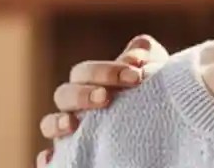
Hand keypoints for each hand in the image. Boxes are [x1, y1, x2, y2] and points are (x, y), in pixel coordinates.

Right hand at [34, 35, 168, 166]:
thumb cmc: (154, 91)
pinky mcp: (72, 155)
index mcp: (91, 82)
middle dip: (82, 94)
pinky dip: (48, 158)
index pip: (85, 72)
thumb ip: (145, 56)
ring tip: (72, 124)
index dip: (106, 71)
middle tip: (106, 98)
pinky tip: (52, 158)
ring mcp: (71, 131)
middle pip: (64, 94)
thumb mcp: (155, 70)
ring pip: (49, 123)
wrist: (165, 122)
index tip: (136, 76)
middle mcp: (76, 106)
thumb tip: (133, 57)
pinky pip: (52, 159)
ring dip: (57, 122)